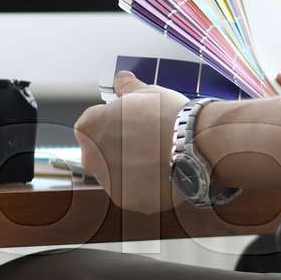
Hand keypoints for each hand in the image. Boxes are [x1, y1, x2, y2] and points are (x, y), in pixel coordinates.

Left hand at [74, 70, 185, 213]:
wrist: (193, 145)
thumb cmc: (166, 115)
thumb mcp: (145, 92)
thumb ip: (127, 87)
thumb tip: (121, 79)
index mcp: (88, 127)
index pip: (94, 124)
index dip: (116, 121)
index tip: (134, 122)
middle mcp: (91, 158)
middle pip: (102, 151)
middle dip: (120, 147)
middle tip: (148, 140)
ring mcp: (109, 182)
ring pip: (118, 173)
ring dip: (133, 167)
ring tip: (160, 157)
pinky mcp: (128, 200)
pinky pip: (135, 191)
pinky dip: (147, 185)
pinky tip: (164, 173)